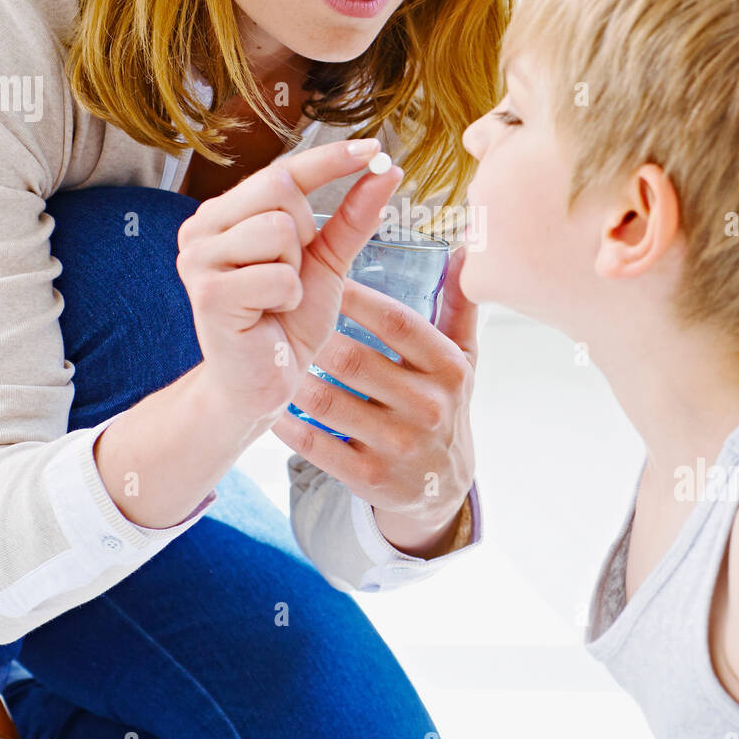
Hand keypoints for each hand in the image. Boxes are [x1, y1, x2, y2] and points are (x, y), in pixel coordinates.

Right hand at [175, 139, 403, 428]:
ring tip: (276, 298)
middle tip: (292, 273)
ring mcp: (198, 257)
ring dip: (296, 271)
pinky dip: (287, 299)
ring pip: (279, 229)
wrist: (262, 383)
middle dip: (306, 234)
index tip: (373, 147)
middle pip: (280, 189)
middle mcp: (202, 226)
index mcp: (226, 212)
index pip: (283, 170)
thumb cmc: (288, 321)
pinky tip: (267, 317)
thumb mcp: (327, 262)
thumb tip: (385, 169)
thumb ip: (351, 217)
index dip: (329, 159)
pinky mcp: (207, 293)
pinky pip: (276, 275)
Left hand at [271, 242, 477, 529]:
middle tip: (279, 314)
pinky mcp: (370, 477)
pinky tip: (271, 404)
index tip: (320, 274)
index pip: (396, 322)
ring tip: (269, 355)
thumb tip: (469, 252)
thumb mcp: (463, 358)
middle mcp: (427, 407)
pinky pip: (315, 445)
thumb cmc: (445, 404)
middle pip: (353, 360)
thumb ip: (460, 305)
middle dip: (311, 335)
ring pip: (326, 402)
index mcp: (448, 369)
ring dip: (292, 377)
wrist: (443, 486)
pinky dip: (287, 424)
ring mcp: (398, 445)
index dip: (355, 297)